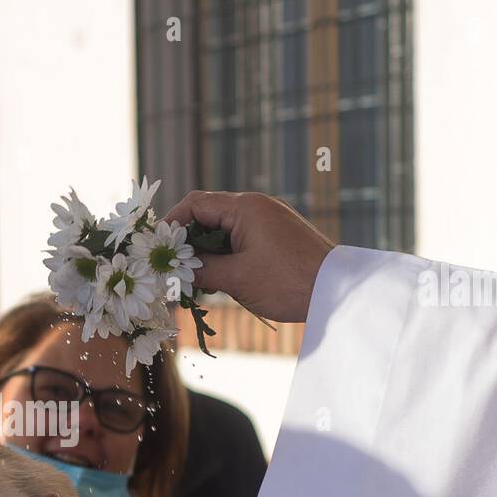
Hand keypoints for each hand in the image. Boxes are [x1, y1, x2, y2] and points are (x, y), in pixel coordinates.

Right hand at [163, 191, 334, 322]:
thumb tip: (176, 269)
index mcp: (245, 207)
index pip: (195, 204)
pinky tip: (219, 279)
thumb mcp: (236, 278)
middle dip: (188, 242)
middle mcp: (257, 206)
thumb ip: (201, 270)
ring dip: (206, 252)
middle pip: (208, 215)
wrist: (338, 291)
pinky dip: (226, 255)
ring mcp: (269, 220)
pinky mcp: (277, 236)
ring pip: (224, 230)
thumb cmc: (287, 282)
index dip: (172, 224)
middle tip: (172, 268)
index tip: (158, 248)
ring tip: (194, 280)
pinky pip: (241, 239)